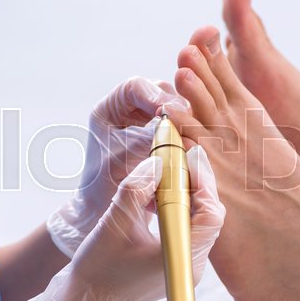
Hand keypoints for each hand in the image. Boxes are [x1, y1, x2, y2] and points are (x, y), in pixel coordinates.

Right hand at [6, 146, 223, 300]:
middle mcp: (191, 266)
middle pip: (207, 215)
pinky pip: (183, 230)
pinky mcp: (174, 265)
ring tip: (163, 174)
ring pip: (196, 221)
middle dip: (193, 184)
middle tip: (179, 159)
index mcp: (181, 259)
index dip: (202, 182)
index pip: (210, 213)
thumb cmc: (97, 269)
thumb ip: (137, 188)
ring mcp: (184, 267)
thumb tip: (158, 163)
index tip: (188, 158)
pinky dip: (173, 209)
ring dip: (182, 195)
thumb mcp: (115, 222)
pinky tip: (153, 196)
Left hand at [47, 77, 189, 257]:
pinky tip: (194, 150)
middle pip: (160, 92)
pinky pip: (183, 128)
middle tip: (187, 126)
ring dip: (186, 122)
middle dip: (176, 108)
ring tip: (192, 141)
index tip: (167, 112)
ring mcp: (147, 122)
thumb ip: (147, 140)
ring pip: (175, 108)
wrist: (105, 214)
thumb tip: (176, 126)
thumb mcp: (123, 161)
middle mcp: (129, 110)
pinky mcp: (163, 137)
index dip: (154, 95)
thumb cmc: (105, 189)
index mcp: (109, 109)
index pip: (135, 87)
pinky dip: (190, 136)